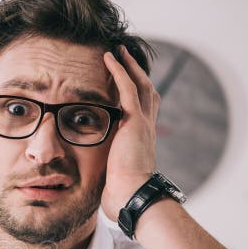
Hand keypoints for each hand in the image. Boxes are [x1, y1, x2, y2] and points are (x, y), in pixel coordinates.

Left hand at [100, 45, 159, 219]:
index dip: (137, 95)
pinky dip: (119, 71)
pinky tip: (109, 57)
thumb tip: (100, 186)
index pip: (143, 111)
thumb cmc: (123, 196)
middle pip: (146, 93)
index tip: (127, 84)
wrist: (133, 197)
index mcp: (142, 142)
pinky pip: (127, 88)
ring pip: (140, 85)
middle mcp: (146, 129)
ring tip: (117, 51)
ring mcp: (143, 124)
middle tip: (125, 58)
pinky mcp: (134, 122)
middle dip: (137, 73)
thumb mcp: (115, 180)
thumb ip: (110, 174)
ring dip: (129, 66)